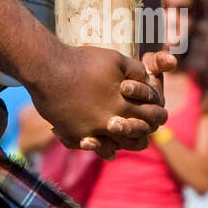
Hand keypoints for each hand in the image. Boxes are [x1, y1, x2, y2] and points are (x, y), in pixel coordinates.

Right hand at [30, 44, 168, 159]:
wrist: (48, 69)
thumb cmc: (84, 62)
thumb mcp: (116, 59)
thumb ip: (136, 71)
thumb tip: (150, 78)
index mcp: (124, 105)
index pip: (151, 117)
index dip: (157, 116)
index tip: (158, 116)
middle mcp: (110, 123)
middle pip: (135, 136)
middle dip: (142, 134)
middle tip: (145, 135)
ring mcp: (91, 132)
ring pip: (113, 147)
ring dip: (120, 145)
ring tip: (124, 144)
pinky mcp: (74, 136)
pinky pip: (89, 147)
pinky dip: (96, 147)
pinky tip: (100, 146)